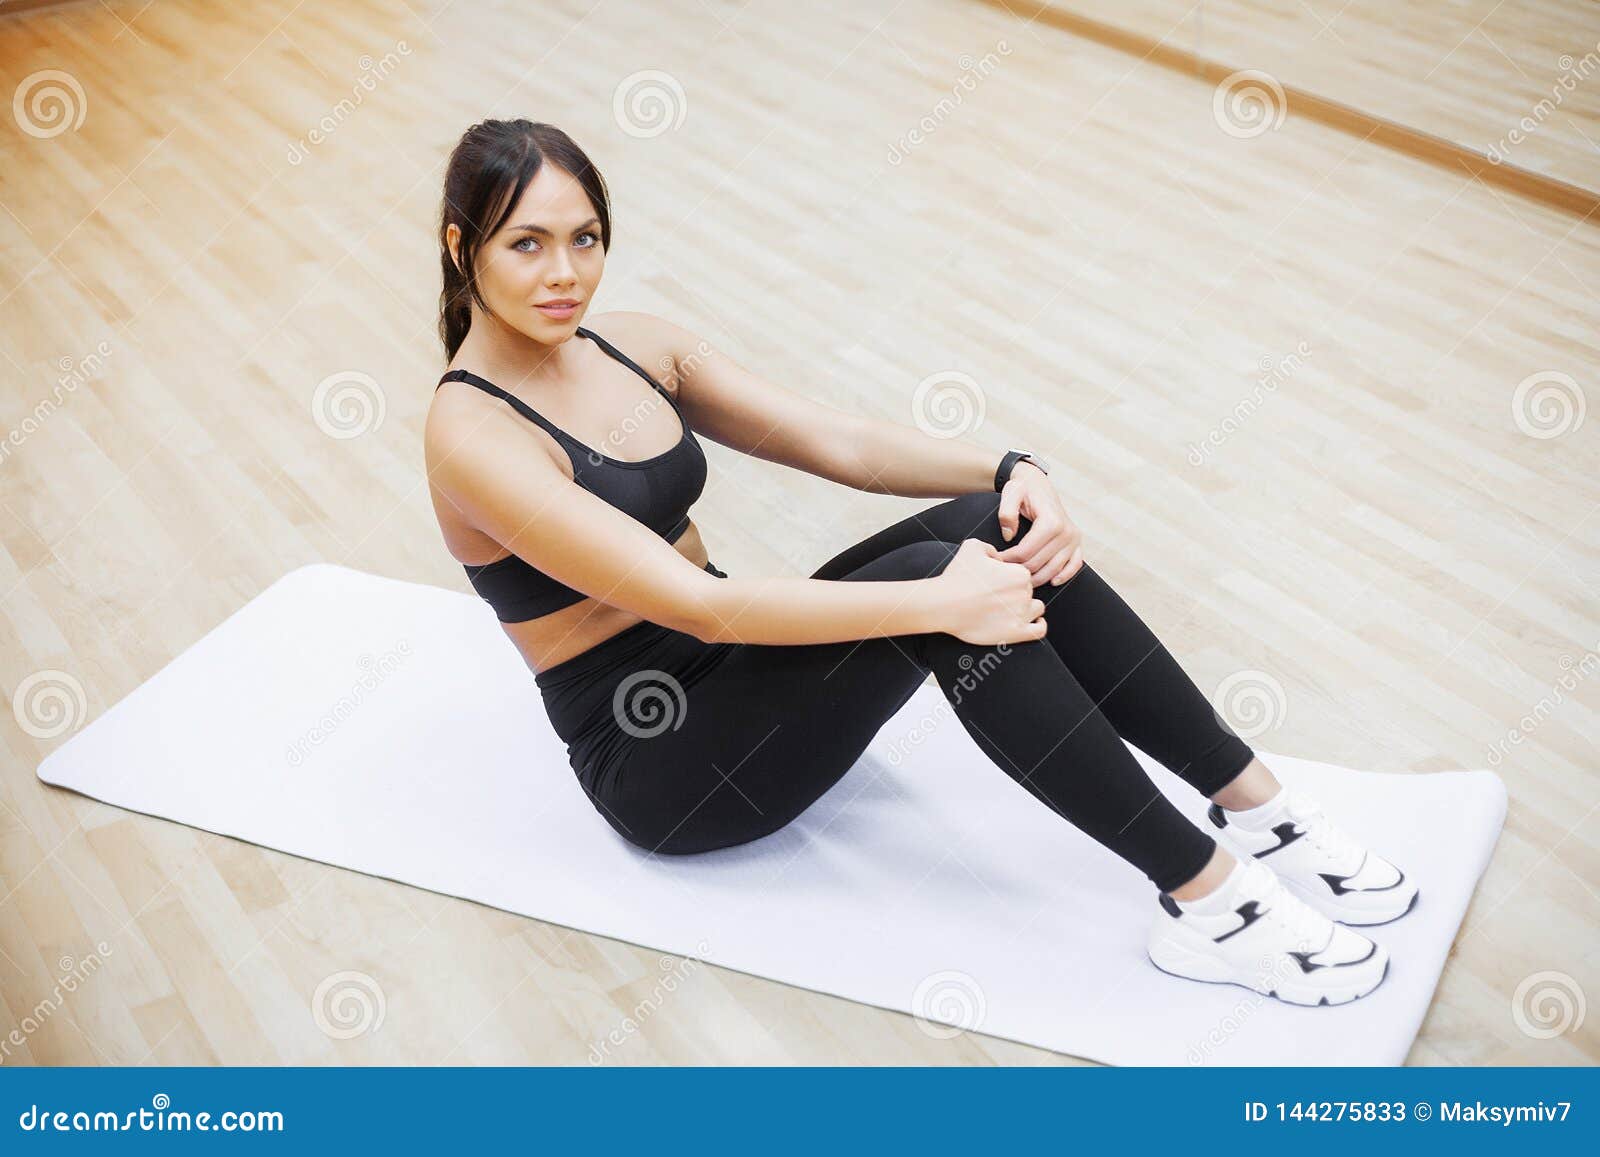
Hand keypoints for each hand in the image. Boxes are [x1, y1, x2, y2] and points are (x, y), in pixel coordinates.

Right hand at [933, 538, 1046, 646]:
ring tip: (1009, 608)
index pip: (1022, 574)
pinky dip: (1039, 626)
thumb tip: (997, 556)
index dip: (1008, 577)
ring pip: (1036, 608)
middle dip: (1015, 592)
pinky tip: (1032, 623)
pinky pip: (1039, 630)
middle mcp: (1025, 593)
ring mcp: (1022, 614)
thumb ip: (990, 547)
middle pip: (1028, 591)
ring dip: (1027, 607)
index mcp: (1019, 573)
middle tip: (995, 596)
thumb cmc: (957, 577)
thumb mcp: (972, 547)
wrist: (944, 604)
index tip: (994, 582)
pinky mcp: (1016, 633)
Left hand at [994, 460, 1083, 585]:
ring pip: (1054, 569)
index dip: (1008, 560)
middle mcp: (1066, 531)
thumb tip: (1008, 536)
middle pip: (1038, 564)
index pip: (1026, 552)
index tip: (996, 559)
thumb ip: (1006, 512)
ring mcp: (1074, 539)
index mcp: (1051, 521)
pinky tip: (1052, 581)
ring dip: (1037, 578)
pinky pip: (1074, 565)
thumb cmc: (1022, 489)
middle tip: (1004, 571)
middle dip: (1019, 570)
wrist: (1037, 483)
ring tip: (1020, 578)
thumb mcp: (1011, 493)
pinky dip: (1064, 576)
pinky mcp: (1077, 543)